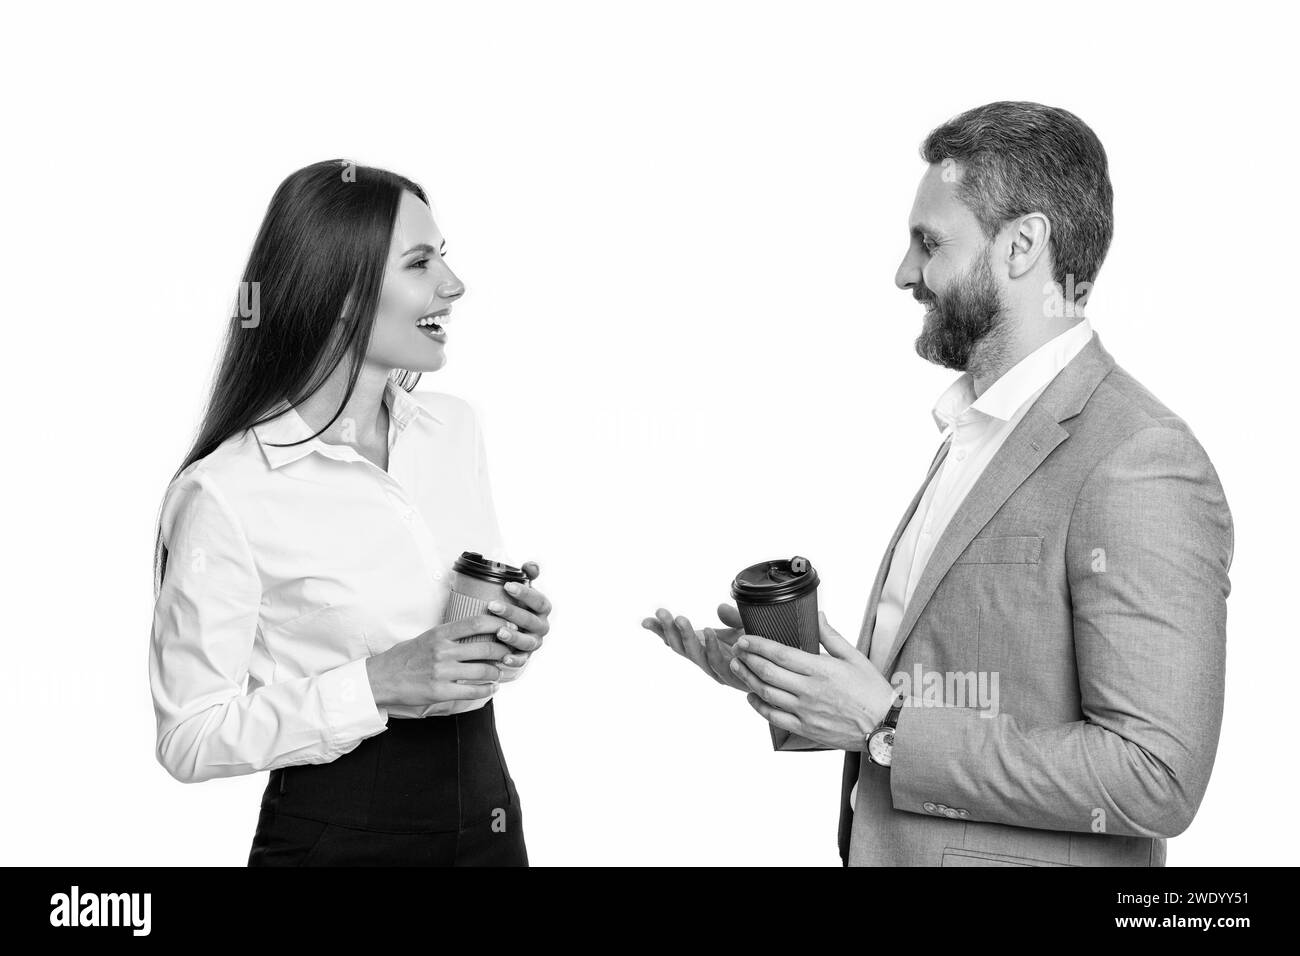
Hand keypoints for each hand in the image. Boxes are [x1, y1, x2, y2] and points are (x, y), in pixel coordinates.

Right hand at [365, 613, 514, 708]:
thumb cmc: (406, 656)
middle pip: (486, 648)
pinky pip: (472, 691)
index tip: (508, 627)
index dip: (498, 624)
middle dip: (504, 651)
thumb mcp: (428, 637)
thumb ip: (451, 634)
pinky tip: (491, 688)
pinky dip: (487, 690)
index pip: (476, 623)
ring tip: (499, 672)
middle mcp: (442, 650)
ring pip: (483, 671)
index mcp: (440, 633)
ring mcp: (442, 672)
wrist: (382, 678)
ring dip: (497, 672)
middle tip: (510, 653)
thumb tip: (479, 629)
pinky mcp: (440, 691)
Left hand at [484, 561, 551, 681]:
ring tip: (499, 632)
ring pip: (528, 642)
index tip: (507, 585)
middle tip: (492, 605)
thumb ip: (528, 577)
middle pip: (531, 620)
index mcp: (542, 609)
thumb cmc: (519, 607)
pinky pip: (522, 661)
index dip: (525, 593)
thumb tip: (531, 565)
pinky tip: (503, 658)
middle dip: (512, 612)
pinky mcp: (525, 657)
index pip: (538, 600)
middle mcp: (541, 626)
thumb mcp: (524, 592)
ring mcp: (534, 642)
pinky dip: (514, 660)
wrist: (515, 633)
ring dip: (514, 637)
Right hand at [642, 603, 749, 691]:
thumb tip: (719, 607)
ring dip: (686, 636)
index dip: (660, 631)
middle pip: (679, 647)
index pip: (675, 639)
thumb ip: (731, 617)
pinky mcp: (730, 676)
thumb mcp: (743, 628)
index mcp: (701, 647)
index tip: (645, 621)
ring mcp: (715, 670)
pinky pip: (717, 661)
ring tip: (680, 619)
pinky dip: (711, 646)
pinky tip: (709, 631)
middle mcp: (704, 660)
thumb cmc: (757, 649)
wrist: (777, 670)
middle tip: (661, 612)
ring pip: (695, 655)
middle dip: (668, 630)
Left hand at [730, 611, 899, 749]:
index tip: (744, 639)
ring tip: (737, 667)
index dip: (757, 645)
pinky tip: (751, 696)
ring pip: (767, 694)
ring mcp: (806, 712)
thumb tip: (817, 615)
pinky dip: (758, 706)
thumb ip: (831, 636)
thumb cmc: (872, 691)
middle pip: (768, 672)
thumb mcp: (855, 657)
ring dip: (748, 679)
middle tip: (736, 650)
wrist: (885, 726)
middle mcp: (810, 690)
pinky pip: (774, 718)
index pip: (780, 654)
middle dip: (747, 659)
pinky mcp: (806, 729)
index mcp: (821, 669)